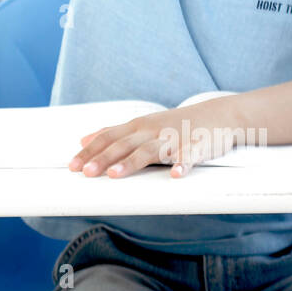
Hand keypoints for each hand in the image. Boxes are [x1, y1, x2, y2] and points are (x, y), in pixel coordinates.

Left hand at [66, 108, 230, 179]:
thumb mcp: (142, 125)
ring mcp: (174, 138)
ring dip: (131, 162)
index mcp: (138, 127)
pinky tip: (175, 175)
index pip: (108, 138)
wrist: (218, 115)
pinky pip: (190, 157)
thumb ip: (114, 132)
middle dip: (103, 158)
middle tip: (86, 172)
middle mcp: (152, 131)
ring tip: (114, 174)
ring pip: (150, 150)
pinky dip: (183, 165)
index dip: (91, 151)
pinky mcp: (197, 146)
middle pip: (124, 144)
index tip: (73, 166)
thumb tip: (84, 139)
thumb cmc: (175, 124)